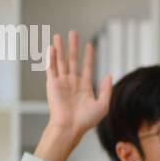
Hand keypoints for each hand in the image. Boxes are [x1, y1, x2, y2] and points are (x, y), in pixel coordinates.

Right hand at [35, 31, 111, 160]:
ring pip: (61, 61)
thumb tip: (109, 74)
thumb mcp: (103, 105)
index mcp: (84, 87)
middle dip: (73, 46)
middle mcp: (72, 83)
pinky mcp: (52, 85)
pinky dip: (51, 58)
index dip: (88, 56)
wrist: (70, 127)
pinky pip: (51, 68)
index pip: (86, 67)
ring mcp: (62, 83)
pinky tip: (51, 48)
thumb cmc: (86, 121)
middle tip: (73, 33)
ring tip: (59, 35)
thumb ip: (106, 89)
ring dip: (60, 48)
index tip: (89, 45)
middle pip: (73, 60)